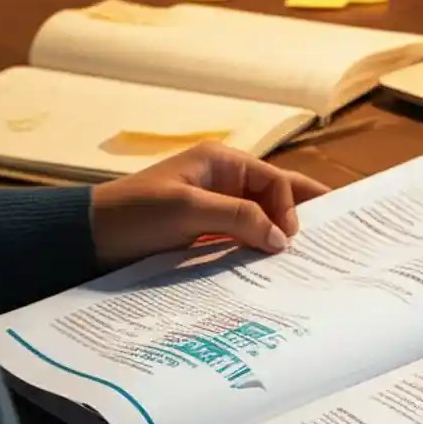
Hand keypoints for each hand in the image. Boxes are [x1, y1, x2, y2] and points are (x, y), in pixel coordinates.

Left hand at [91, 142, 330, 266]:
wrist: (87, 238)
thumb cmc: (136, 213)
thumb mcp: (189, 210)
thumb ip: (240, 218)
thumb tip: (282, 239)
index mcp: (220, 162)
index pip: (273, 180)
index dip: (288, 206)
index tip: (290, 239)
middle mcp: (221, 179)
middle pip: (273, 193)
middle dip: (299, 210)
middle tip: (334, 229)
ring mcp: (213, 205)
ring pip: (259, 215)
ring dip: (277, 232)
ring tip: (306, 251)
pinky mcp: (203, 230)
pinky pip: (241, 234)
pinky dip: (257, 245)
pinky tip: (271, 261)